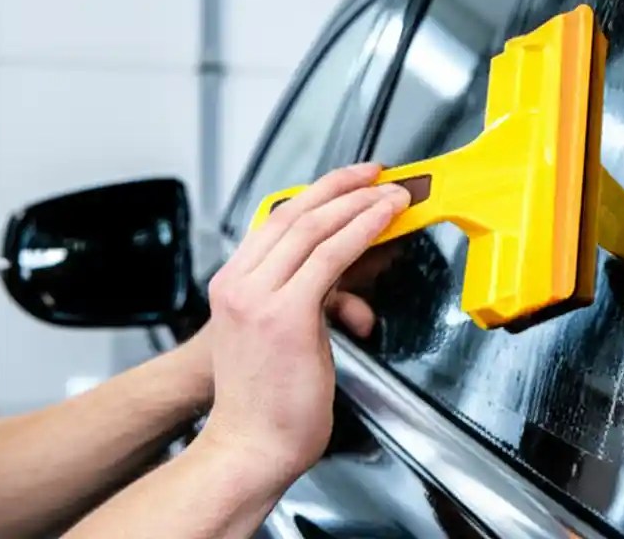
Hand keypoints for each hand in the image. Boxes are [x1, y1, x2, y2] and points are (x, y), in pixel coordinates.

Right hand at [196, 163, 409, 485]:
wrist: (248, 449)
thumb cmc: (266, 404)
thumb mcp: (275, 336)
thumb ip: (303, 302)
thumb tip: (343, 286)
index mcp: (231, 285)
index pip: (275, 220)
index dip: (317, 193)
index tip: (348, 181)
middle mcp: (239, 284)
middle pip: (294, 213)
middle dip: (341, 187)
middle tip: (375, 175)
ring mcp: (258, 297)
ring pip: (315, 228)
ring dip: (360, 204)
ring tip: (392, 195)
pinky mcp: (286, 315)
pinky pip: (332, 256)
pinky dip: (363, 229)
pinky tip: (385, 218)